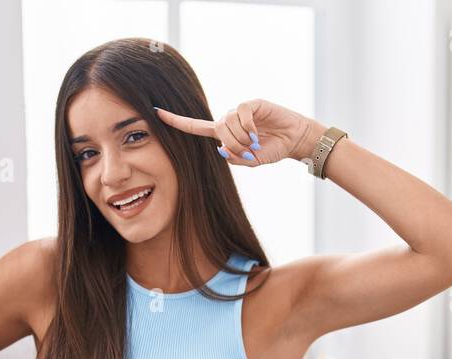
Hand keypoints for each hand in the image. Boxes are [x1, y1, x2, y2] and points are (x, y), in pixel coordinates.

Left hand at [154, 99, 325, 168]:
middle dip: (234, 145)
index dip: (177, 121)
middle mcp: (229, 120)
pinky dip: (248, 126)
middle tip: (250, 151)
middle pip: (218, 131)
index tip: (157, 113)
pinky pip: (242, 113)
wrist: (294, 141)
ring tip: (257, 143)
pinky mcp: (253, 104)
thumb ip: (235, 159)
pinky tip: (258, 133)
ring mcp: (241, 111)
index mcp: (224, 134)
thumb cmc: (273, 151)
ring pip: (229, 123)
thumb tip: (222, 149)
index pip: (195, 127)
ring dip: (243, 138)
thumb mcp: (252, 161)